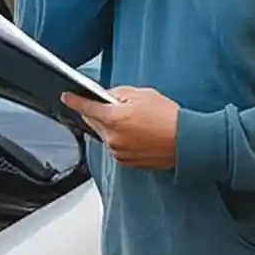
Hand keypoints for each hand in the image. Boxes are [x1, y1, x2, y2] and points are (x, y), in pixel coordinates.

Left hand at [61, 86, 178, 169]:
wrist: (187, 142)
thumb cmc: (169, 117)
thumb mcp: (143, 95)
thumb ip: (118, 93)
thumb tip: (105, 96)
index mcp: (114, 118)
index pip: (86, 107)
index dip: (74, 100)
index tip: (67, 97)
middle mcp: (112, 137)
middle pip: (93, 121)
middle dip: (98, 112)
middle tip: (113, 106)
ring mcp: (118, 151)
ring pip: (104, 134)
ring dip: (110, 126)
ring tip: (131, 121)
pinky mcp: (125, 161)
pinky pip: (114, 146)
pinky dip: (118, 139)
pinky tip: (135, 133)